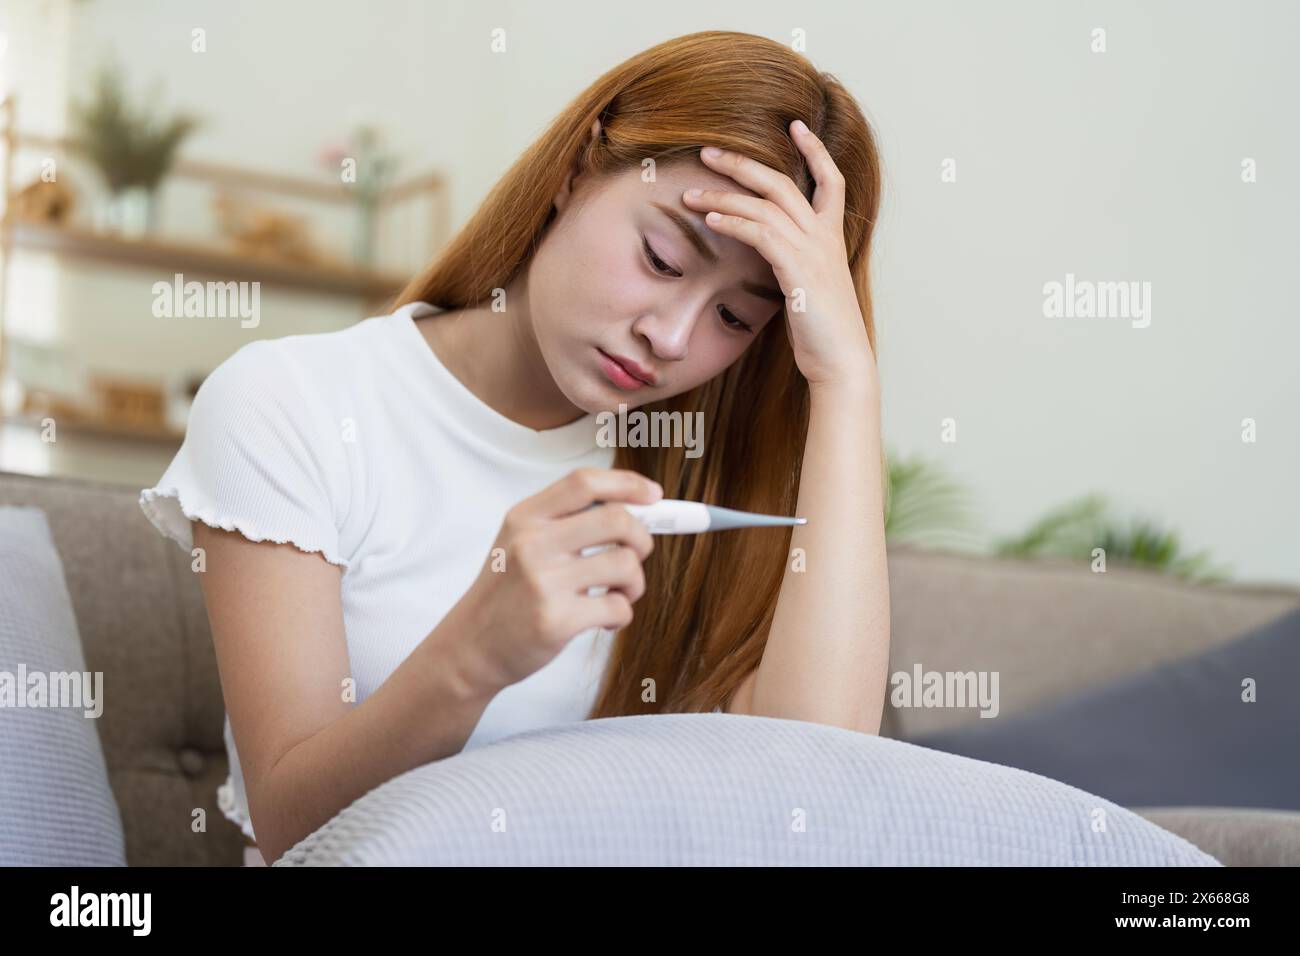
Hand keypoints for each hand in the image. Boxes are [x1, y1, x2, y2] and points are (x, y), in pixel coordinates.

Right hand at [447, 467, 660, 691]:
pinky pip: (618, 607)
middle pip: (617, 519)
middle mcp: (532, 544)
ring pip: (625, 564)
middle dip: (642, 537)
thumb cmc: (507, 593)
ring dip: (635, 582)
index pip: (584, 482)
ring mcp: (543, 582)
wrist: (470, 647)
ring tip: (618, 594)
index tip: (654, 495)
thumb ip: (567, 522)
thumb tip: (639, 508)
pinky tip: (603, 620)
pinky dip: (621, 614)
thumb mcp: (520, 543)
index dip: (627, 484)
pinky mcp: (556, 620)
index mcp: (525, 518)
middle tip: (636, 554)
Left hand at [683, 120, 875, 389]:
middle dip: (744, 163)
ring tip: (690, 193)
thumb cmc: (822, 333)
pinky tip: (710, 219)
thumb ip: (792, 265)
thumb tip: (769, 257)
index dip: (815, 151)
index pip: (830, 181)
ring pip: (765, 205)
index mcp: (831, 239)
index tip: (797, 125)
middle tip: (709, 151)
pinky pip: (760, 233)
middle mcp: (824, 238)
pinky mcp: (797, 270)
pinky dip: (733, 222)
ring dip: (723, 194)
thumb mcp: (808, 290)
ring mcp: (812, 252)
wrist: (841, 362)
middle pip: (783, 183)